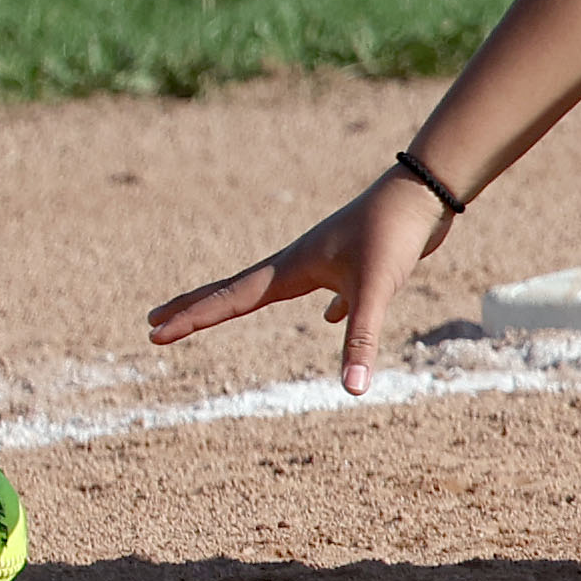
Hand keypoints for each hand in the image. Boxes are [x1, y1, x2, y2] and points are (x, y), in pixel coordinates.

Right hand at [147, 169, 456, 394]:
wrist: (427, 191)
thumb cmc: (395, 232)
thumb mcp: (377, 289)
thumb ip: (361, 340)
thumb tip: (353, 390)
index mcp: (292, 267)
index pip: (230, 299)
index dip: (191, 318)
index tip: (153, 332)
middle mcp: (301, 261)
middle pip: (236, 289)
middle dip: (194, 307)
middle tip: (153, 319)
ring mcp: (327, 259)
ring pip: (275, 287)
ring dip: (243, 301)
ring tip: (226, 311)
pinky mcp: (357, 261)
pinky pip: (328, 289)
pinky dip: (324, 305)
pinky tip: (329, 314)